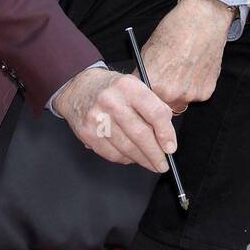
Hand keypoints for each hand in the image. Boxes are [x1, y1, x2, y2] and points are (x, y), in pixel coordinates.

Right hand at [52, 67, 176, 172]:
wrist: (79, 89)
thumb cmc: (112, 89)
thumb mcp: (135, 86)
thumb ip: (153, 107)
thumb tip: (167, 137)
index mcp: (128, 86)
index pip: (155, 113)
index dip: (166, 134)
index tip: (170, 147)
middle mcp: (111, 101)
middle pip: (141, 134)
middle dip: (155, 154)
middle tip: (162, 163)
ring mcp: (97, 118)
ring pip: (126, 148)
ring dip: (141, 159)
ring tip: (150, 162)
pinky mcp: (87, 133)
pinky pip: (112, 154)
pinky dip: (125, 159)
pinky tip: (131, 157)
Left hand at [130, 0, 231, 112]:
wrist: (203, 20)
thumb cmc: (174, 30)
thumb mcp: (148, 50)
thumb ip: (143, 74)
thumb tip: (138, 87)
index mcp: (153, 82)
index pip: (140, 103)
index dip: (141, 99)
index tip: (142, 96)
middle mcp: (171, 93)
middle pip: (159, 108)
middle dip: (158, 100)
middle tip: (162, 84)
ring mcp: (190, 94)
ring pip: (178, 104)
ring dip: (176, 96)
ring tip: (180, 73)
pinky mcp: (206, 92)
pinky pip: (194, 97)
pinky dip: (192, 88)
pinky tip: (193, 70)